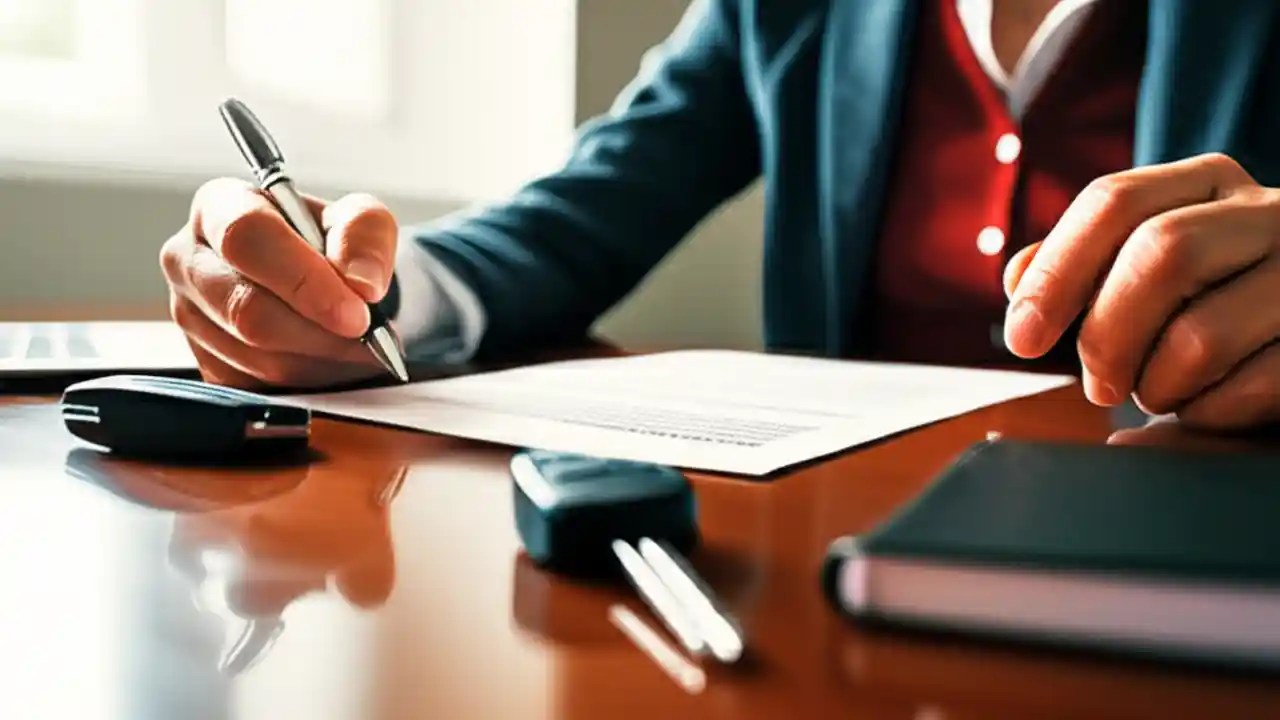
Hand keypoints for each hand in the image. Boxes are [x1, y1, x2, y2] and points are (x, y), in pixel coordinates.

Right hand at [161, 178, 397, 388]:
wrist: (326, 286)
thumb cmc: (336, 245)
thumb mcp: (363, 220)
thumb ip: (365, 238)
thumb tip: (361, 285)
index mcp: (219, 206)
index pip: (245, 237)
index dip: (302, 280)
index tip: (354, 314)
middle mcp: (188, 260)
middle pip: (245, 309)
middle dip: (319, 332)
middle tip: (370, 339)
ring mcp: (188, 316)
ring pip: (256, 356)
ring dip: (320, 360)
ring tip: (357, 348)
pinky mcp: (203, 363)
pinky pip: (257, 386)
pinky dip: (307, 382)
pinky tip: (330, 362)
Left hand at [1004, 153, 1279, 429]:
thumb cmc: (1215, 300)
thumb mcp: (1150, 267)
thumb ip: (1083, 265)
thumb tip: (1019, 279)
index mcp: (1207, 183)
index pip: (1112, 200)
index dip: (1056, 272)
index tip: (1022, 338)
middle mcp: (1268, 213)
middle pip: (1159, 254)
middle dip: (1106, 334)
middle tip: (1096, 385)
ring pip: (1202, 334)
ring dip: (1157, 383)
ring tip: (1158, 391)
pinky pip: (1251, 388)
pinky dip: (1208, 412)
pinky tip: (1208, 405)